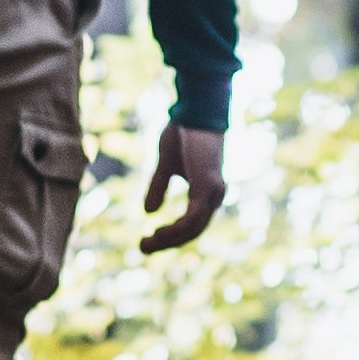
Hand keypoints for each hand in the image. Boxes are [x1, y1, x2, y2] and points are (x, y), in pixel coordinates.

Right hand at [141, 119, 226, 249]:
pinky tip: (156, 231)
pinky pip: (191, 219)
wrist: (195, 110)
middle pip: (192, 231)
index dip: (171, 235)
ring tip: (146, 243)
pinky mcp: (207, 187)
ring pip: (192, 229)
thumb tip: (148, 211)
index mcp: (207, 191)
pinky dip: (174, 230)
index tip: (148, 239)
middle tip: (143, 249)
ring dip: (168, 240)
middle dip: (167, 243)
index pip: (191, 223)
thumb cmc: (183, 132)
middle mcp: (215, 196)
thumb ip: (159, 187)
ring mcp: (213, 192)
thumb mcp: (166, 165)